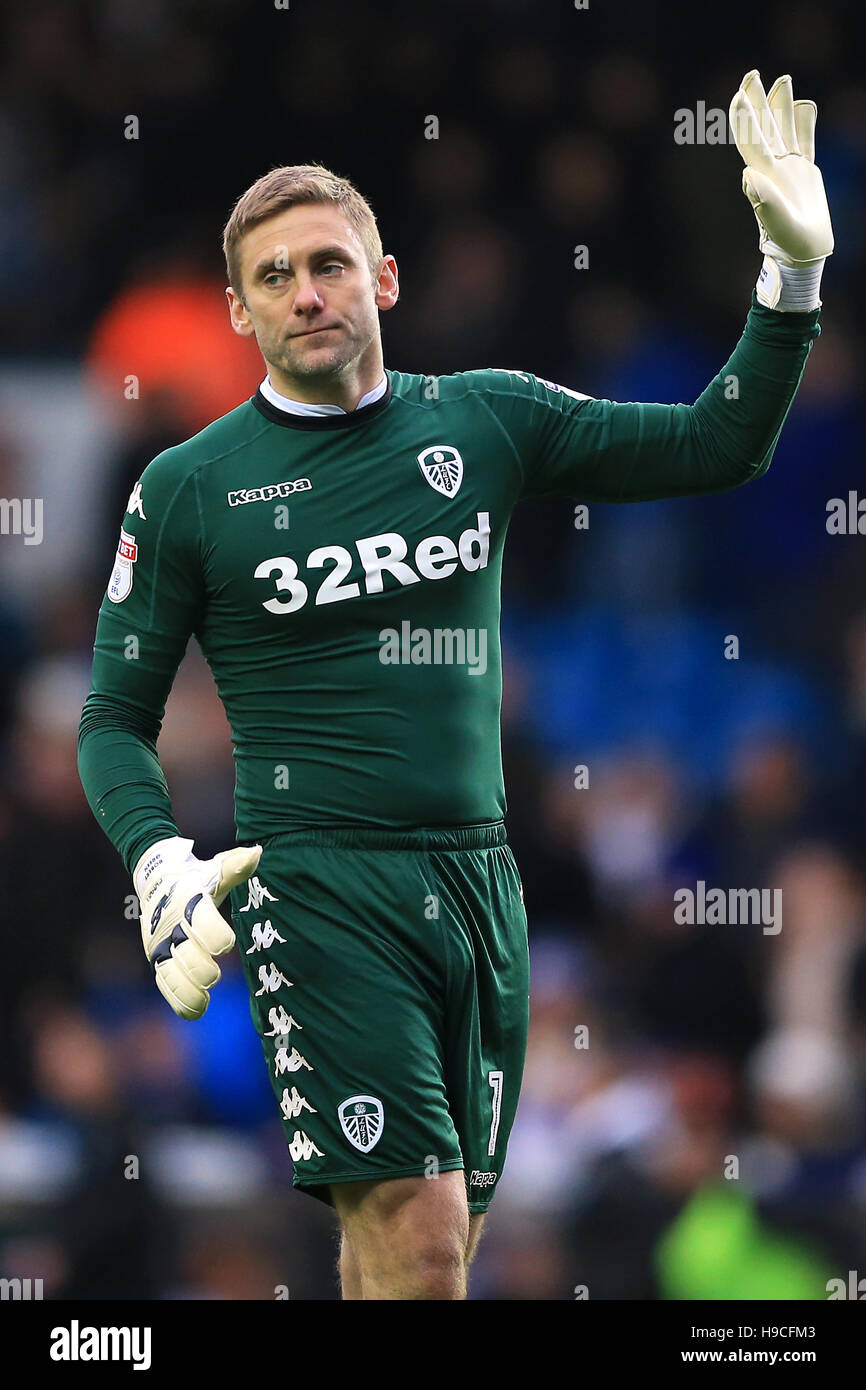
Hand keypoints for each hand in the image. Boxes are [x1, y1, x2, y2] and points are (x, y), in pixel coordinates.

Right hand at [134, 836, 261, 1019]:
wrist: (157, 878)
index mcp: (189, 900)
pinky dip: (179, 1001)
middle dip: (199, 968)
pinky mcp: (158, 959)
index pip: (200, 919)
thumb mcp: (215, 867)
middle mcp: (172, 924)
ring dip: (187, 991)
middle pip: (184, 953)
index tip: (227, 945)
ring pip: (170, 974)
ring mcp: (162, 944)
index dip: (213, 933)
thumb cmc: (197, 875)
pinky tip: (196, 1011)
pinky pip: (165, 985)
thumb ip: (235, 865)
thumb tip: (257, 853)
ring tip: (204, 1002)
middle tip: (214, 976)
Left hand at [730, 71, 832, 310]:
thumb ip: (763, 199)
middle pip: (764, 125)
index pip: (750, 138)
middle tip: (752, 73)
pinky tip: (804, 105)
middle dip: (758, 100)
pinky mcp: (805, 171)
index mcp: (763, 174)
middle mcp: (773, 166)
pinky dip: (805, 122)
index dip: (744, 116)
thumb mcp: (776, 221)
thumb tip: (748, 175)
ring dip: (781, 105)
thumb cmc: (788, 241)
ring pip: (785, 128)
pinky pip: (806, 140)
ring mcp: (789, 167)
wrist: (804, 251)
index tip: (739, 94)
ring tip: (782, 80)